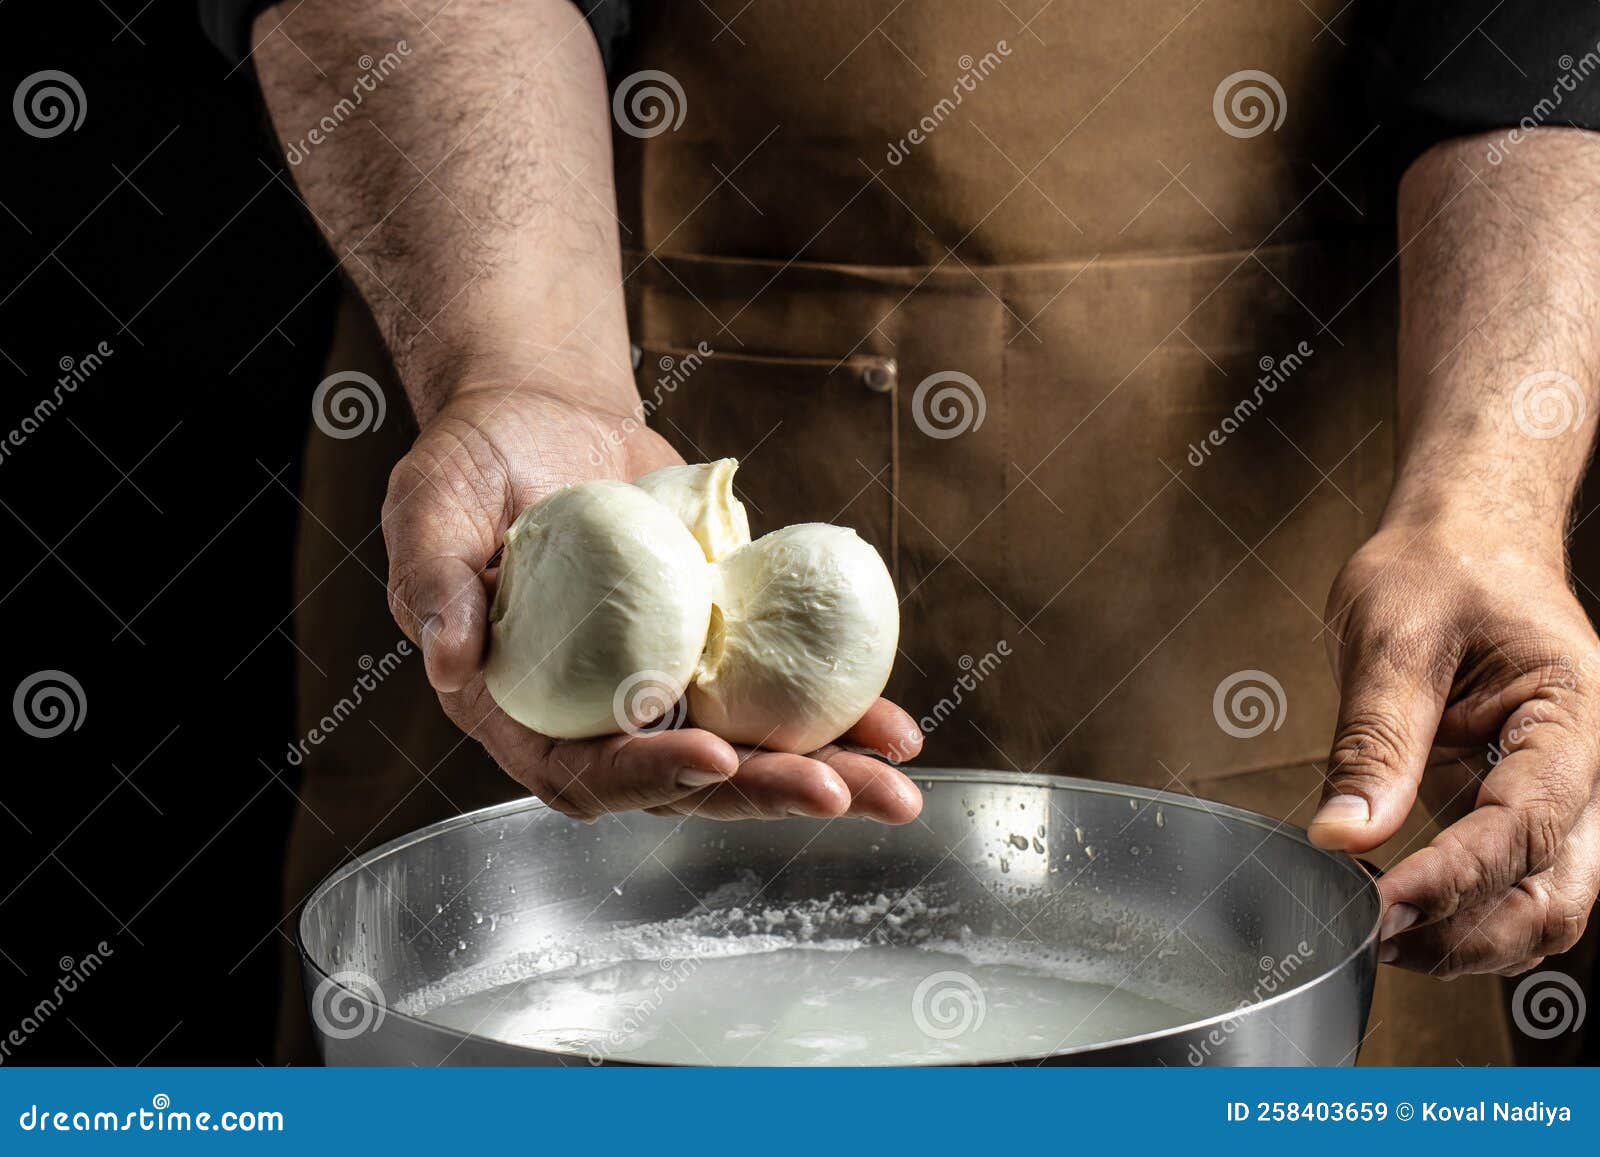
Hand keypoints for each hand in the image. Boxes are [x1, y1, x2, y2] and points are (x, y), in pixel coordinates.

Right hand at [381, 383, 924, 823]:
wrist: (549, 418)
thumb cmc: (476, 459)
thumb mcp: (429, 501)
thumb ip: (432, 577)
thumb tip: (447, 657)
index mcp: (527, 707)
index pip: (585, 772)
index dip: (648, 775)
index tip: (712, 756)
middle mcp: (603, 713)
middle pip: (688, 781)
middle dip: (765, 791)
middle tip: (837, 794)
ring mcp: (671, 683)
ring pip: (751, 748)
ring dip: (825, 771)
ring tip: (896, 786)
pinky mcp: (721, 647)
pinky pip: (785, 688)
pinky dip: (842, 709)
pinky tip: (897, 724)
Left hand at [1309, 516, 1599, 975]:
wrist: (1465, 538)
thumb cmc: (1439, 567)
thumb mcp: (1392, 637)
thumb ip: (1376, 740)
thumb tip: (1342, 835)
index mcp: (1575, 711)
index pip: (1526, 823)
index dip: (1453, 879)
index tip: (1377, 907)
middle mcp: (1588, 764)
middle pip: (1558, 892)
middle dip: (1470, 932)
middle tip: (1372, 936)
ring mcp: (1563, 791)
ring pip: (1545, 903)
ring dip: (1470, 936)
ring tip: (1377, 933)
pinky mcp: (1521, 804)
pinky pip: (1514, 880)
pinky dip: (1464, 911)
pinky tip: (1397, 906)